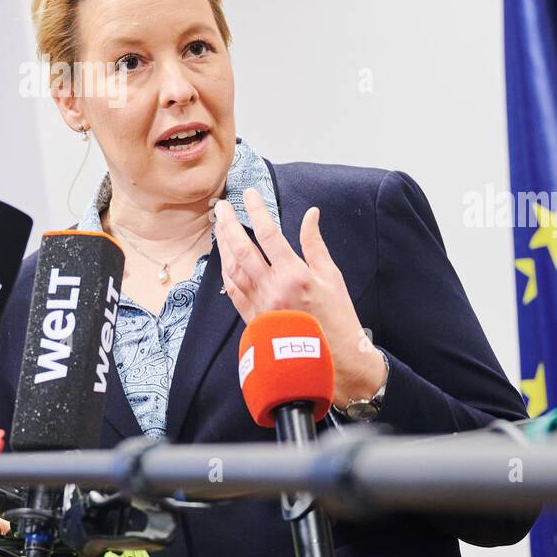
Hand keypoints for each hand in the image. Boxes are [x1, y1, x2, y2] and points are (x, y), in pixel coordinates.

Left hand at [214, 188, 385, 407]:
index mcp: (295, 276)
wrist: (332, 361)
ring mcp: (260, 305)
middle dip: (229, 224)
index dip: (257, 211)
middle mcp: (273, 289)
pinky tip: (224, 258)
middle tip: (221, 206)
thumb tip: (311, 215)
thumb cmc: (337, 319)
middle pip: (243, 249)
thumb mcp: (332, 278)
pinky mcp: (254, 319)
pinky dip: (226, 271)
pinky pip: (233, 290)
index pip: (270, 235)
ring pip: (233, 269)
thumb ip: (315, 244)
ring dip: (224, 245)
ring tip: (219, 226)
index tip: (250, 195)